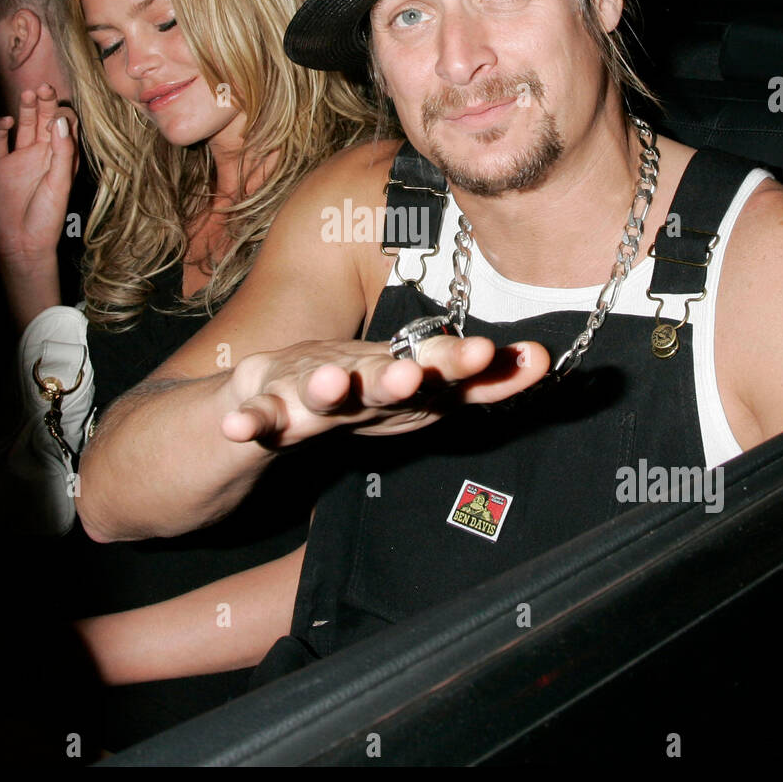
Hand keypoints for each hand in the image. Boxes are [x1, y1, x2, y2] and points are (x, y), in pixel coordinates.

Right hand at [0, 83, 78, 265]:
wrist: (22, 242)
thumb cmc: (47, 217)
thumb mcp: (59, 183)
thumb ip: (61, 152)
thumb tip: (60, 120)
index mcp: (61, 157)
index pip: (65, 127)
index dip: (64, 114)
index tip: (62, 109)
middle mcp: (41, 153)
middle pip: (44, 120)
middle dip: (45, 103)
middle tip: (44, 88)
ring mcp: (19, 157)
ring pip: (23, 125)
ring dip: (25, 109)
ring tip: (28, 94)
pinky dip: (0, 128)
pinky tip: (7, 121)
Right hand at [221, 336, 549, 446]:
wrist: (262, 400)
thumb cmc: (354, 397)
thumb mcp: (414, 396)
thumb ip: (476, 385)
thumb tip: (542, 360)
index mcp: (395, 374)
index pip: (436, 366)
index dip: (463, 363)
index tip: (501, 354)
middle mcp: (354, 373)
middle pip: (383, 373)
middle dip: (407, 371)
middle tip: (427, 369)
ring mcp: (302, 387)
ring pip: (318, 389)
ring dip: (327, 385)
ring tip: (334, 382)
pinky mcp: (260, 405)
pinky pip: (254, 416)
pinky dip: (247, 420)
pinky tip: (239, 427)